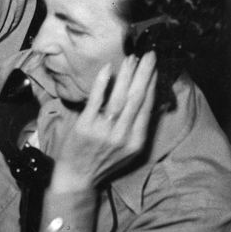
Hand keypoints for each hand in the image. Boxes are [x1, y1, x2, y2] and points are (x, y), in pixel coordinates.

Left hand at [51, 52, 157, 193]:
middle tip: (149, 54)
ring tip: (132, 58)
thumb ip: (136, 128)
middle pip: (137, 98)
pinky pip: (96, 100)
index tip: (155, 68)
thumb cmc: (102, 160)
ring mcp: (104, 130)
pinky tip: (107, 68)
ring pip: (120, 98)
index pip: (147, 107)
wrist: (77, 177)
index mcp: (136, 141)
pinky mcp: (85, 126)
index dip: (152, 85)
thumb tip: (147, 102)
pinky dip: (102, 83)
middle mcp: (123, 135)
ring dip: (127, 75)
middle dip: (145, 73)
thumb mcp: (128, 150)